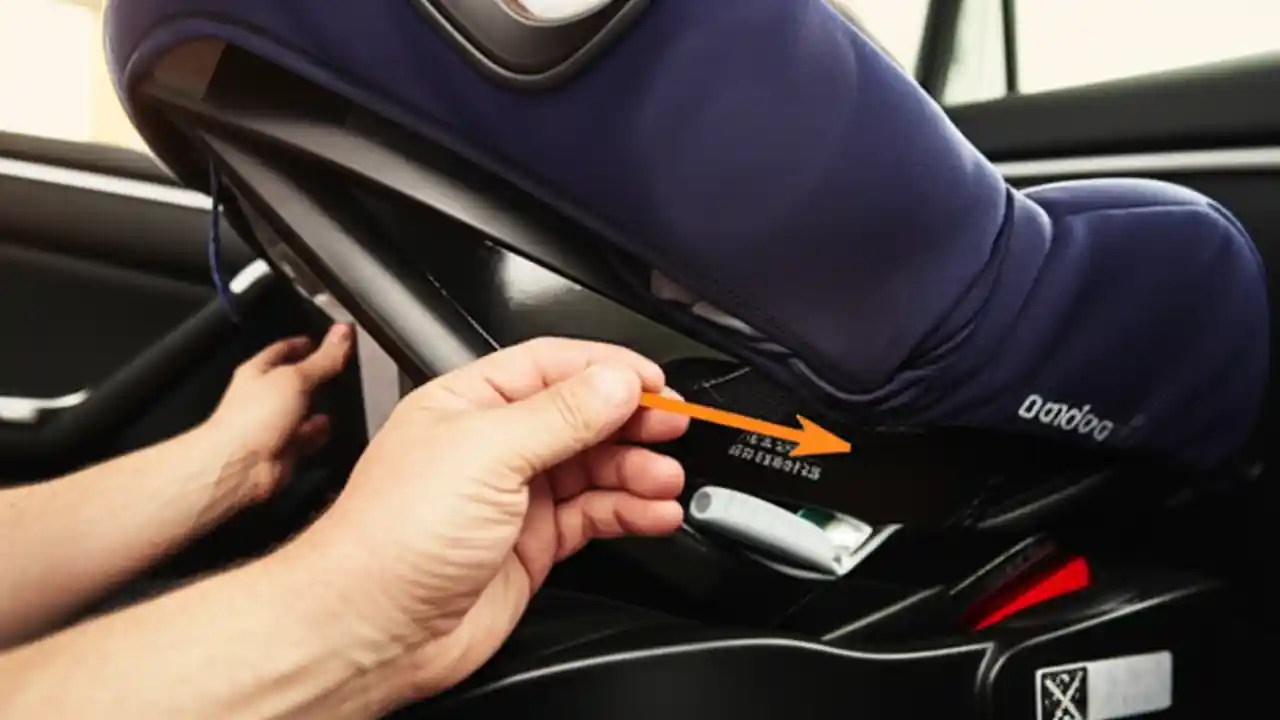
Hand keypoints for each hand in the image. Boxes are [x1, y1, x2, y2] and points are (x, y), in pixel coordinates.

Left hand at [202, 324, 353, 504]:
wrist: (240, 465)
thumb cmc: (254, 416)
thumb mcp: (296, 378)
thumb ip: (324, 358)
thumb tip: (344, 331)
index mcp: (257, 372)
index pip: (281, 351)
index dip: (300, 344)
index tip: (321, 340)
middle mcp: (262, 397)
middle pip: (292, 381)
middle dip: (314, 375)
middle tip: (337, 367)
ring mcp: (272, 425)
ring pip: (299, 410)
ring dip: (317, 406)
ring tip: (339, 398)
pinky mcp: (283, 449)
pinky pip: (304, 437)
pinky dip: (317, 433)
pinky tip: (329, 428)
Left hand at [293, 338, 689, 701]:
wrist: (371, 628)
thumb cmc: (392, 536)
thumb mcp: (486, 452)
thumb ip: (560, 415)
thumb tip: (615, 381)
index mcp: (471, 402)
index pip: (554, 366)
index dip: (608, 369)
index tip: (655, 382)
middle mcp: (494, 444)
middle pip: (582, 416)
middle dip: (632, 419)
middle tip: (675, 425)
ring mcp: (515, 496)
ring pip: (594, 468)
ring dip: (637, 470)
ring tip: (667, 478)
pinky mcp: (532, 544)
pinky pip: (594, 517)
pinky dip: (630, 513)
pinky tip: (654, 512)